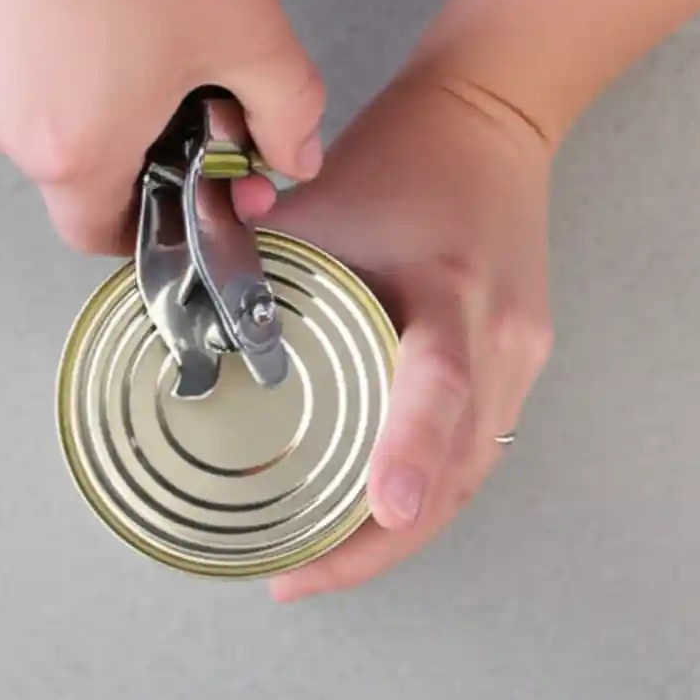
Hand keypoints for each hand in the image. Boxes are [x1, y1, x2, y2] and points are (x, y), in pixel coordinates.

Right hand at [0, 0, 323, 253]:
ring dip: (74, 81)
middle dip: (121, 131)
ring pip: (26, 103)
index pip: (95, 232)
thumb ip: (285, 109)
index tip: (167, 193)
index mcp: (72, 150)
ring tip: (119, 19)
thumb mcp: (242, 31)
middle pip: (67, 161)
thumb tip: (296, 151)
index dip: (141, 220)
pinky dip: (33, 39)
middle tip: (165, 76)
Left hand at [254, 71, 555, 600]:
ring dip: (404, 534)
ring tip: (324, 567)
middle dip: (381, 542)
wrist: (488, 121)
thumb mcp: (318, 208)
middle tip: (300, 577)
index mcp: (452, 287)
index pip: (439, 383)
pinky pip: (479, 450)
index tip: (385, 510)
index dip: (410, 450)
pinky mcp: (522, 365)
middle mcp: (500, 335)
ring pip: (471, 475)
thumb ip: (250, 269)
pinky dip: (428, 492)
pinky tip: (377, 518)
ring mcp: (521, 357)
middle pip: (459, 466)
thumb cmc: (402, 157)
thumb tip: (177, 331)